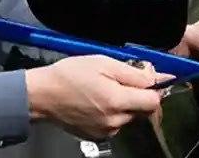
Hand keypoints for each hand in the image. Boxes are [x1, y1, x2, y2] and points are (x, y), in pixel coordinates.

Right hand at [25, 56, 169, 140]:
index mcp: (117, 100)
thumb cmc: (68, 75)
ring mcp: (107, 131)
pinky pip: (115, 124)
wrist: (41, 95)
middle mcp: (115, 120)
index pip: (154, 101)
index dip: (152, 88)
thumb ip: (132, 72)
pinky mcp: (98, 136)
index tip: (145, 80)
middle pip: (142, 109)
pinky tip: (95, 103)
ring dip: (122, 105)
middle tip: (117, 81)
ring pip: (128, 116)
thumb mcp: (101, 62)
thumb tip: (156, 76)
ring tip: (101, 91)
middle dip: (136, 95)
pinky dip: (111, 114)